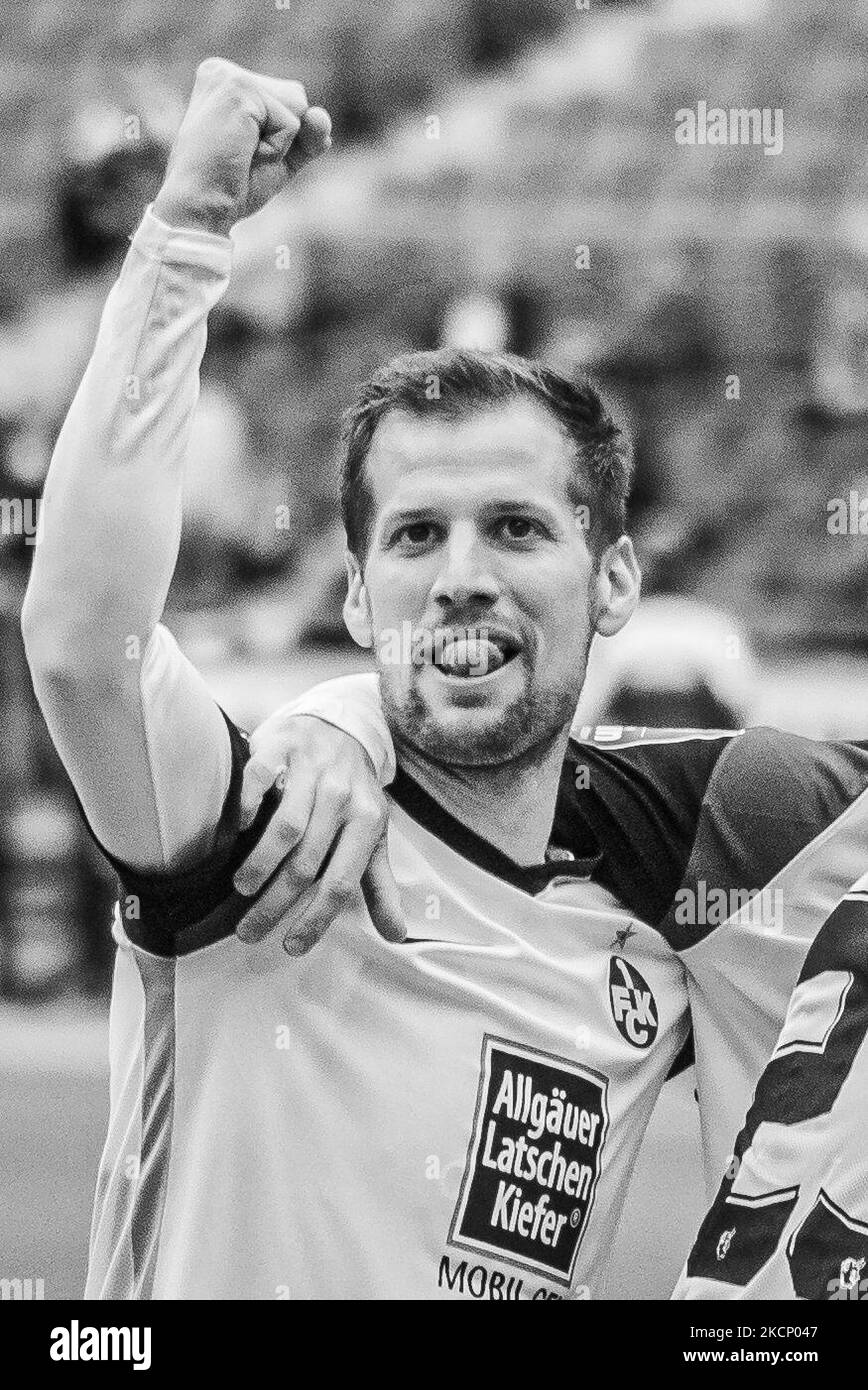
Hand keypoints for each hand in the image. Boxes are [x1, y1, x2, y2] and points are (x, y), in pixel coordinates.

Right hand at [152, 57, 331, 236]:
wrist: (202, 210)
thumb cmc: (233, 187)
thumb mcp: (279, 158)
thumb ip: (307, 135)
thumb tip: (320, 115)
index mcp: (226, 81)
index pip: (289, 98)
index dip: (280, 138)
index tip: (242, 153)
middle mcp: (223, 71)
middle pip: (297, 97)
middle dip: (283, 138)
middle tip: (242, 156)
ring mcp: (229, 76)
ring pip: (297, 106)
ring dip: (280, 144)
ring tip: (242, 154)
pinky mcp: (238, 89)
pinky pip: (291, 122)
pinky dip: (276, 149)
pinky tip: (243, 153)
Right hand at [233, 714, 405, 953]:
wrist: (339, 725)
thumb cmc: (353, 793)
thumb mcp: (374, 836)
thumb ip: (380, 886)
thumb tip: (396, 936)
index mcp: (368, 820)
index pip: (342, 881)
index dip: (316, 919)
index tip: (291, 946)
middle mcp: (342, 794)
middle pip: (306, 862)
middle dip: (275, 904)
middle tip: (250, 931)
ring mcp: (312, 768)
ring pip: (285, 827)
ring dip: (259, 864)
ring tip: (242, 889)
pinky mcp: (281, 745)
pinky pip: (261, 779)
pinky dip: (247, 806)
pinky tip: (238, 829)